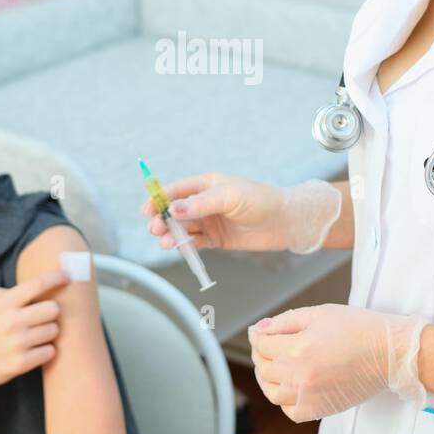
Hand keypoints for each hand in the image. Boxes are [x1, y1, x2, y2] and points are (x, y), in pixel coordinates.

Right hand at [0, 270, 70, 397]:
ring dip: (49, 332)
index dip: (57, 277)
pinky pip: (50, 351)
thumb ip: (14, 292)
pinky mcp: (20, 364)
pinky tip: (33, 350)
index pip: (37, 284)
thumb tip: (48, 281)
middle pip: (53, 309)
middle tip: (42, 317)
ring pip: (54, 330)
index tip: (69, 276)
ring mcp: (15, 343)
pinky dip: (45, 350)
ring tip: (34, 335)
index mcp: (2, 303)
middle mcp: (10, 321)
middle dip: (51, 312)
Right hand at [140, 171, 287, 251]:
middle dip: (163, 220)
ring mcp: (211, 221)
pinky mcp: (217, 239)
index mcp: (207, 185)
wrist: (285, 221)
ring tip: (166, 242)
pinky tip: (180, 248)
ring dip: (172, 235)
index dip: (159, 199)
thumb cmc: (261, 200)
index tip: (148, 209)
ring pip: (184, 228)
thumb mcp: (230, 196)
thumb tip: (174, 209)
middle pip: (176, 212)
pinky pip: (196, 242)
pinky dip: (186, 246)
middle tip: (156, 229)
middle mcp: (206, 203)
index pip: (177, 191)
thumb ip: (201, 203)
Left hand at [248, 304, 428, 421]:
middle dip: (260, 354)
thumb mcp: (318, 314)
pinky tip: (290, 387)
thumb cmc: (359, 329)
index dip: (258, 335)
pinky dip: (284, 400)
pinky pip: (290, 411)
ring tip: (273, 367)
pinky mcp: (320, 409)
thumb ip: (284, 321)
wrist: (389, 353)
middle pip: (264, 368)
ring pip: (272, 393)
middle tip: (266, 345)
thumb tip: (260, 329)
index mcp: (297, 349)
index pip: (262, 344)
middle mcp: (299, 376)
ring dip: (267, 378)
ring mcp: (308, 396)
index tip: (260, 332)